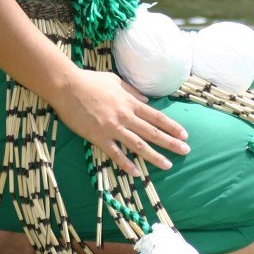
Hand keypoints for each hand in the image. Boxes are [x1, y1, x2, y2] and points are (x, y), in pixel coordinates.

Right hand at [51, 67, 189, 176]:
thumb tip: (147, 100)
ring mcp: (112, 128)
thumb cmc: (90, 81)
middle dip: (170, 142)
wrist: (68, 87)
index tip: (184, 134)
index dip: (171, 126)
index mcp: (130, 102)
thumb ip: (132, 91)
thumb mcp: (115, 81)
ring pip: (138, 145)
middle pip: (152, 132)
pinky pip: (115, 153)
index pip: (155, 116)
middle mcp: (125, 116)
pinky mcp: (99, 137)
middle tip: (185, 151)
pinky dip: (126, 163)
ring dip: (154, 156)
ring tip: (167, 165)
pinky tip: (136, 173)